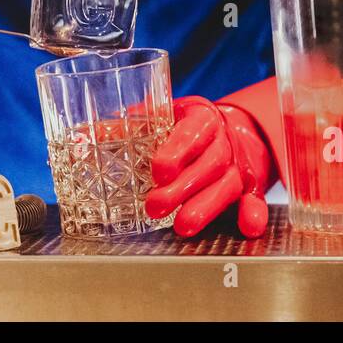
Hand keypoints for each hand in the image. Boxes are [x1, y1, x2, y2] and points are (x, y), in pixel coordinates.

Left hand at [145, 96, 273, 237]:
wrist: (231, 131)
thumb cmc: (188, 125)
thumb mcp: (163, 115)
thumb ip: (131, 126)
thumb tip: (86, 135)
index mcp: (202, 118)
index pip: (191, 132)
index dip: (176, 151)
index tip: (158, 169)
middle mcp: (225, 140)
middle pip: (209, 164)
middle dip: (183, 188)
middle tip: (155, 206)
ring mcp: (239, 165)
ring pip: (228, 185)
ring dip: (206, 207)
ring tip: (183, 225)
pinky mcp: (251, 187)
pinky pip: (255, 200)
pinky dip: (254, 214)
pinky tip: (247, 227)